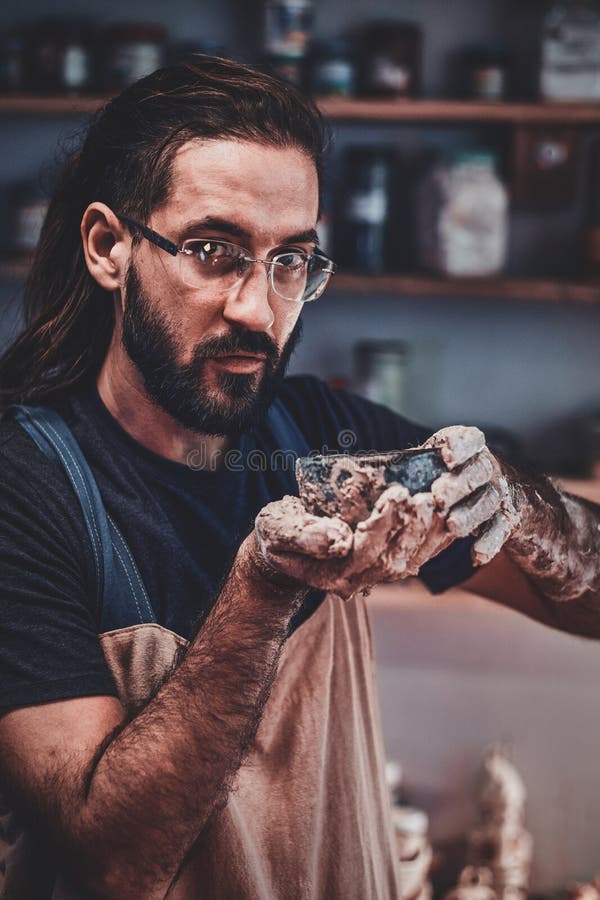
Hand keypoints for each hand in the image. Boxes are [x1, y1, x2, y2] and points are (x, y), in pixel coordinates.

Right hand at [254, 426, 520, 598]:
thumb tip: (337, 539)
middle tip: (431, 495)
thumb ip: (303, 535)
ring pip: (412, 559)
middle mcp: (358, 581)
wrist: (284, 552)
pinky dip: (437, 538)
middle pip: (395, 557)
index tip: (398, 493)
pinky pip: (418, 557)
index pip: (365, 551)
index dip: (385, 524)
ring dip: (432, 532)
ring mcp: (375, 577)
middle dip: (415, 526)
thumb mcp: (278, 530)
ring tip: (445, 501)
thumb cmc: (278, 535)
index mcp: (332, 574)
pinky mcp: (386, 566)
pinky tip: (451, 517)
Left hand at [424, 425, 519, 565]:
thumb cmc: (451, 475)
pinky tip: (476, 556)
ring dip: (470, 514)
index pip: (469, 439)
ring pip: (488, 502)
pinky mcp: (506, 518)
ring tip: (452, 526)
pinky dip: (489, 544)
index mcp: (469, 447)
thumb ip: (412, 466)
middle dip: (458, 484)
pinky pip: (500, 530)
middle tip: (438, 496)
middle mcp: (487, 466)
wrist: (499, 490)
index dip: (459, 445)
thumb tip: (359, 471)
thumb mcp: (435, 463)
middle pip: (478, 472)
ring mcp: (499, 492)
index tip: (446, 455)